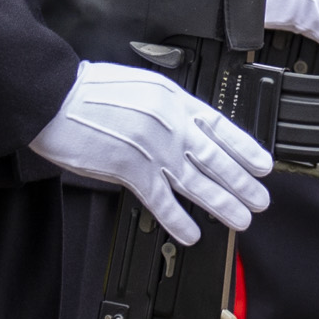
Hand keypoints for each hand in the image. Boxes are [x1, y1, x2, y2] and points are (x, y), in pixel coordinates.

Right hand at [30, 60, 274, 245]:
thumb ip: (167, 107)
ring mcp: (152, 148)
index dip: (245, 148)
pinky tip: (191, 233)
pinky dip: (178, 220)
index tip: (263, 165)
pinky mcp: (130, 169)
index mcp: (173, 99)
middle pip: (215, 158)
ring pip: (196, 181)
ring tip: (240, 218)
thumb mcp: (142, 85)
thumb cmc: (90, 90)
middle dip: (241, 182)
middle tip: (260, 200)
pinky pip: (161, 201)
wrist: (55, 96)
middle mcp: (169, 124)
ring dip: (222, 203)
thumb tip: (187, 127)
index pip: (220, 126)